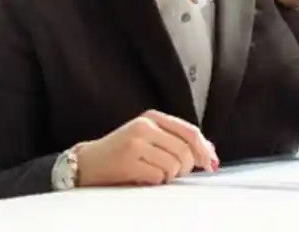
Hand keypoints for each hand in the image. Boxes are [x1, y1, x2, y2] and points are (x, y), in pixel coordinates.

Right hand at [75, 110, 219, 186]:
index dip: (204, 149)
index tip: (211, 163)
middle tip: (176, 172)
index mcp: (153, 117)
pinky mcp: (128, 161)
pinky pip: (158, 176)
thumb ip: (176, 139)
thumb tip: (209, 152)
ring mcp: (136, 143)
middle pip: (185, 150)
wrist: (87, 162)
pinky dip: (156, 181)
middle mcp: (145, 126)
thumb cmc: (122, 152)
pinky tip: (144, 177)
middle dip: (186, 167)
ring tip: (157, 173)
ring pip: (173, 165)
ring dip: (170, 175)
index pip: (190, 131)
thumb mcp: (149, 137)